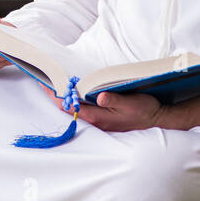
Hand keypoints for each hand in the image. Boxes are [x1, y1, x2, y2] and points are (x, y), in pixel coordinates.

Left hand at [43, 85, 164, 132]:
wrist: (156, 118)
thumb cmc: (144, 109)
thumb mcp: (131, 103)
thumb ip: (114, 100)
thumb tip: (99, 97)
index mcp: (98, 117)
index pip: (70, 106)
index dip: (56, 95)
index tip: (45, 84)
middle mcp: (95, 121)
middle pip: (68, 108)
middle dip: (54, 95)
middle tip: (43, 80)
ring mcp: (98, 120)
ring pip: (74, 109)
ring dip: (63, 97)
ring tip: (52, 83)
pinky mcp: (102, 118)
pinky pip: (82, 109)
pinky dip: (73, 99)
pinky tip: (71, 91)